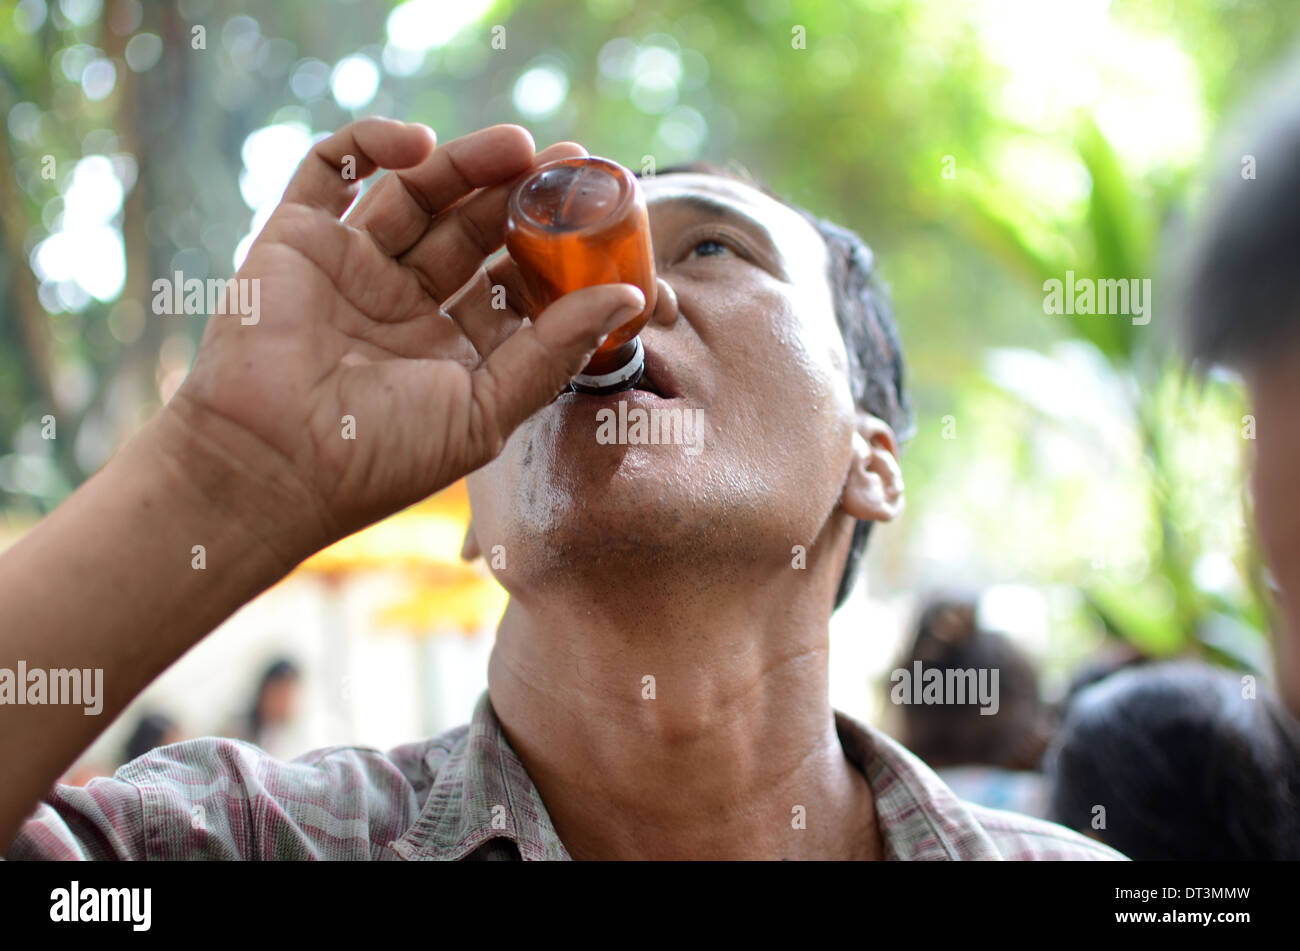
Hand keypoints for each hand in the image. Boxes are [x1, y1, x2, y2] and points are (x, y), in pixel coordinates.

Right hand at [161, 119, 644, 564]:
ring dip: (465, 163)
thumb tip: (627, 299)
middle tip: (568, 163)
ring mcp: (351, 267)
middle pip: (470, 228)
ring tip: (517, 145)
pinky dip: (370, 145)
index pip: (508, 279)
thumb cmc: (379, 455)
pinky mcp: (296, 238)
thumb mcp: (487, 410)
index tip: (594, 218)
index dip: (550, 248)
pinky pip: (331, 172)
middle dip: (519, 194)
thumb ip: (553, 352)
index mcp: (451, 347)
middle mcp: (404, 304)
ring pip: (415, 193)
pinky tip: (418, 145)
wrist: (268, 465)